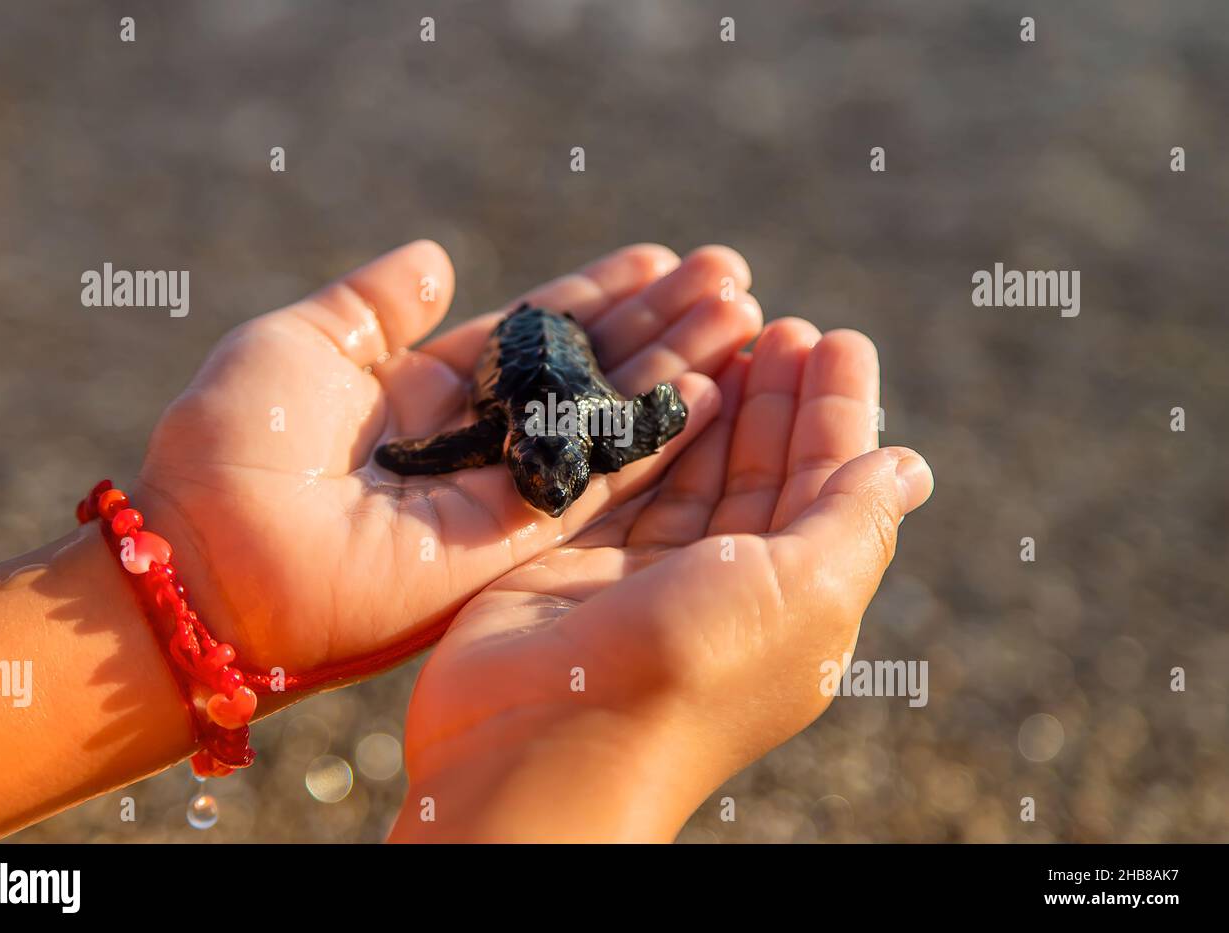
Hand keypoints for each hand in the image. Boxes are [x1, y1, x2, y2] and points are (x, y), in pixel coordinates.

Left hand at [133, 240, 761, 682]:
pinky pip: (591, 486)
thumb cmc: (231, 444)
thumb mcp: (298, 343)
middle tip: (728, 279)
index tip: (657, 259)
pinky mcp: (506, 545)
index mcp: (421, 390)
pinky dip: (649, 441)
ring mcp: (493, 495)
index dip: (595, 295)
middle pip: (582, 372)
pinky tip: (707, 393)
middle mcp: (470, 441)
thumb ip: (376, 305)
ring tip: (739, 318)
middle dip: (655, 324)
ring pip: (601, 422)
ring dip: (671, 370)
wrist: (206, 560)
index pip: (530, 333)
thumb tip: (438, 260)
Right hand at [393, 321, 933, 840]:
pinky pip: (625, 482)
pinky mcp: (577, 564)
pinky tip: (664, 378)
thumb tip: (909, 467)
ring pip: (694, 472)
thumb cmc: (693, 667)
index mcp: (795, 607)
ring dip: (717, 401)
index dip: (836, 415)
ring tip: (731, 329)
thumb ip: (854, 520)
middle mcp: (727, 592)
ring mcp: (648, 578)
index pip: (828, 490)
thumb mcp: (805, 592)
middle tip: (783, 322)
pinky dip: (648, 431)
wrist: (544, 739)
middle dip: (779, 398)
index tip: (838, 340)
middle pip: (761, 474)